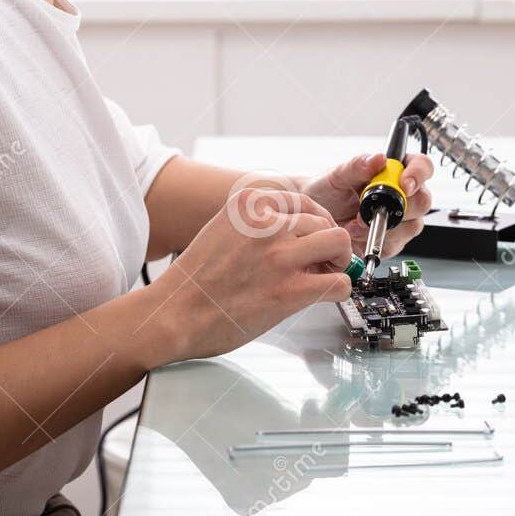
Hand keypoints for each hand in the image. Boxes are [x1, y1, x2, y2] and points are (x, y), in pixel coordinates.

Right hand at [147, 188, 352, 362]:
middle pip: (324, 220)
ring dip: (338, 260)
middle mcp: (267, 223)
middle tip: (320, 261)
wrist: (173, 315)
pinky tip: (327, 295)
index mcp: (249, 204)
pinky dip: (341, 288)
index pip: (304, 200)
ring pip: (338, 242)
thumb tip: (296, 233)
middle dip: (326, 241)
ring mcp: (280, 255)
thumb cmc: (194, 282)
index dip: (314, 222)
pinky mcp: (290, 290)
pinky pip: (340, 281)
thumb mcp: (222, 229)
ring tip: (325, 274)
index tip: (313, 237)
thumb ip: (257, 225)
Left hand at [301, 151, 434, 260]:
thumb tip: (379, 158)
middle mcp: (403, 195)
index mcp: (394, 171)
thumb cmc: (327, 193)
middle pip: (423, 200)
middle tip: (372, 209)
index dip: (418, 174)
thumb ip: (358, 165)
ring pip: (413, 225)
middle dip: (400, 207)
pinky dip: (376, 241)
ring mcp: (400, 220)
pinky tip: (358, 235)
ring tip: (357, 222)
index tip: (405, 184)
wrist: (316, 221)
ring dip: (385, 226)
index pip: (422, 166)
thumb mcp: (338, 176)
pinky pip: (396, 244)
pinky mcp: (393, 241)